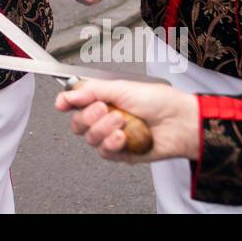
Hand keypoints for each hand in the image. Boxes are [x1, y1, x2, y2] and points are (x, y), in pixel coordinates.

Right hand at [56, 80, 198, 162]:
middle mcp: (104, 118)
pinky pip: (104, 151)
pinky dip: (112, 143)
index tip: (62, 103)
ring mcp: (111, 136)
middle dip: (89, 116)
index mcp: (103, 99)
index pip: (75, 102)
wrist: (178, 122)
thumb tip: (68, 94)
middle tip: (105, 108)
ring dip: (104, 128)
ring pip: (90, 138)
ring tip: (122, 121)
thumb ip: (91, 90)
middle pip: (77, 123)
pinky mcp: (120, 153)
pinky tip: (123, 136)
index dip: (65, 102)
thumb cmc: (158, 101)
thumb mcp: (121, 87)